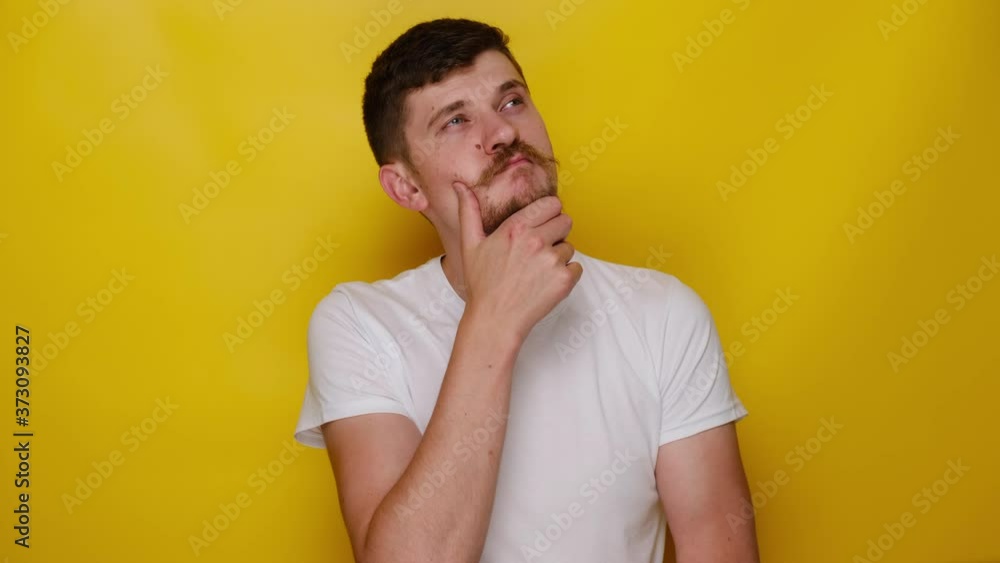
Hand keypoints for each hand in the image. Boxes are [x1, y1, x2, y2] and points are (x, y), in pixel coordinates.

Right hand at [452, 181, 582, 340]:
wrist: (494, 320)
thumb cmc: (482, 284)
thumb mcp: (470, 245)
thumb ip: (469, 211)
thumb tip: (461, 186)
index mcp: (516, 228)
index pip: (552, 204)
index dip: (549, 214)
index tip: (541, 225)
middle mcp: (535, 240)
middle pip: (566, 221)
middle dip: (556, 232)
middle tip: (539, 250)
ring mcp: (551, 261)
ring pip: (569, 247)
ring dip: (559, 257)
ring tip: (537, 272)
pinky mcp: (563, 280)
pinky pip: (576, 268)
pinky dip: (566, 276)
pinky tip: (545, 284)